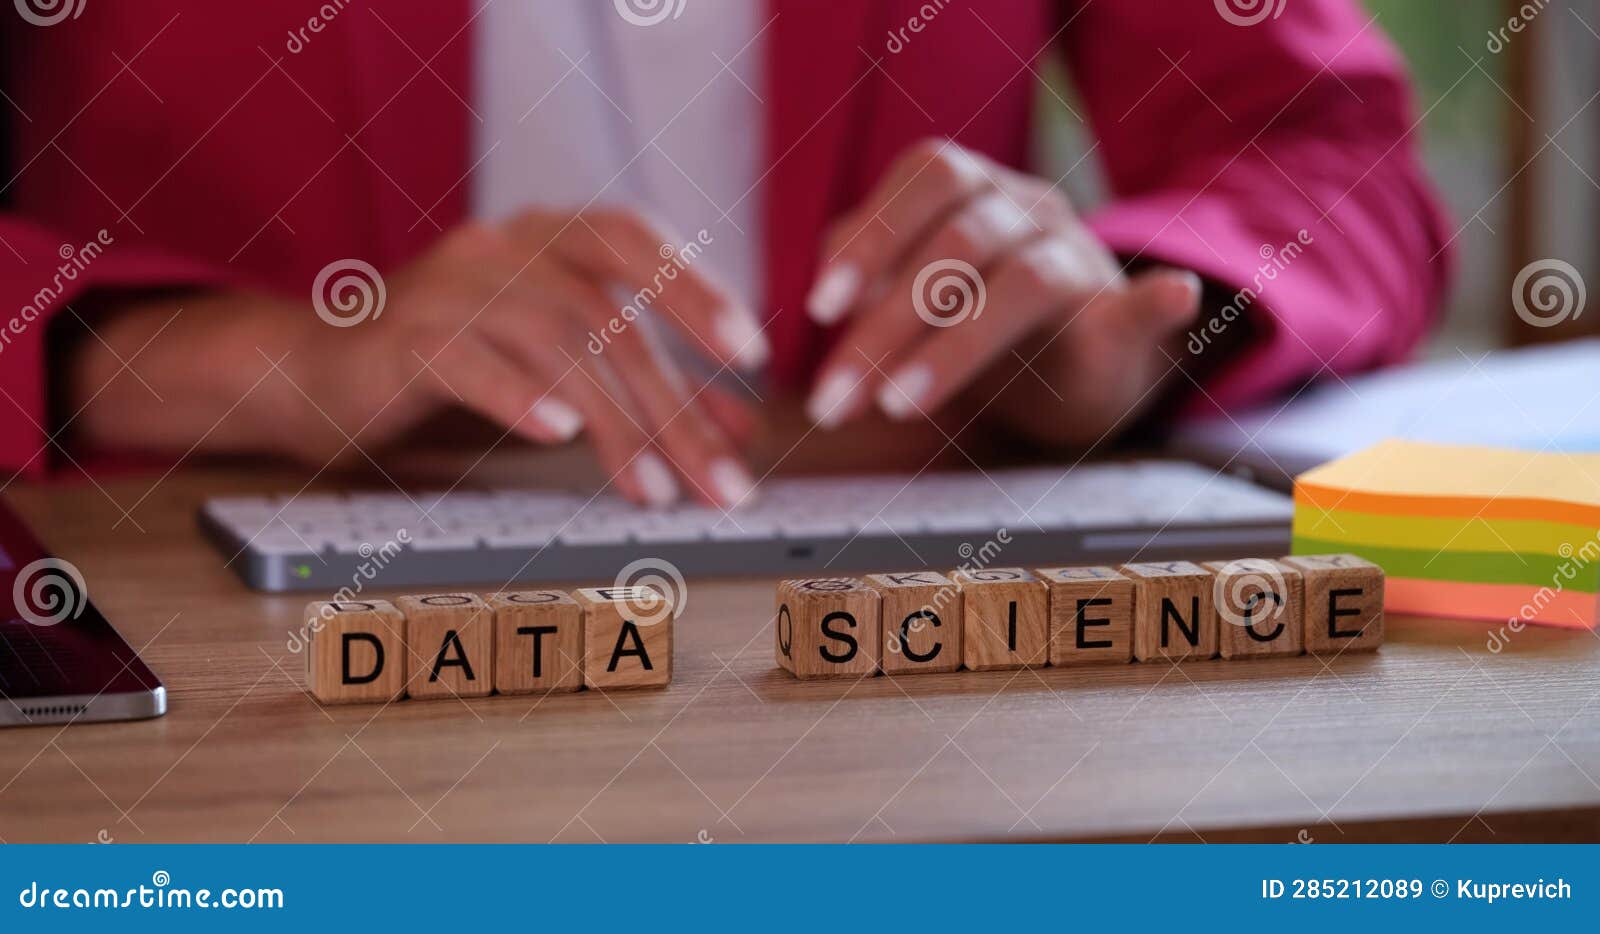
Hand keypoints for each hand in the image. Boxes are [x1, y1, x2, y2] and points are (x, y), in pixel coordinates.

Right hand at [72, 210, 767, 507]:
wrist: (317, 372)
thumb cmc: (456, 362)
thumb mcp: (561, 365)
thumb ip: (651, 386)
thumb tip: (740, 428)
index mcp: (545, 236)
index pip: (635, 241)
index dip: (696, 289)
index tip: (753, 353)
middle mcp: (501, 247)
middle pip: (606, 313)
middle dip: (674, 401)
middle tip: (721, 478)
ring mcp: (447, 288)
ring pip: (552, 343)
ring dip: (614, 422)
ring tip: (654, 491)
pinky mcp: (401, 340)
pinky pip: (466, 360)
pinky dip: (517, 395)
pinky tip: (559, 434)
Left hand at [803, 139, 1200, 444]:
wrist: (1076, 361)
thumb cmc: (976, 315)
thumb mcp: (914, 290)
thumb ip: (870, 278)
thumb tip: (819, 296)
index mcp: (976, 190)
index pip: (927, 177)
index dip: (872, 234)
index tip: (821, 308)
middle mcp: (1029, 211)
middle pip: (959, 242)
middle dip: (886, 323)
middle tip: (836, 400)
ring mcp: (1081, 261)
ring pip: (1023, 282)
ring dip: (951, 349)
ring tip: (896, 407)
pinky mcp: (1122, 322)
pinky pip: (1147, 304)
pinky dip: (1159, 300)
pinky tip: (1172, 297)